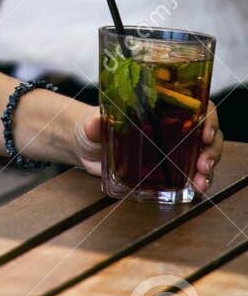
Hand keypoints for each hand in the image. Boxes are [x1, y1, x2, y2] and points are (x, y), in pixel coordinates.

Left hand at [70, 102, 222, 194]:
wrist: (84, 149)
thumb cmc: (91, 126)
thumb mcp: (91, 124)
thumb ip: (95, 124)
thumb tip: (94, 124)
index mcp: (161, 107)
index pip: (195, 105)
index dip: (207, 117)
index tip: (205, 132)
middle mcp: (172, 126)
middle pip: (206, 132)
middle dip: (211, 149)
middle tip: (204, 164)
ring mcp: (173, 149)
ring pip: (204, 154)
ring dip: (208, 169)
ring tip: (200, 183)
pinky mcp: (168, 170)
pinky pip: (191, 174)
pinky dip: (197, 182)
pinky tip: (195, 190)